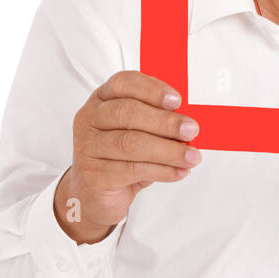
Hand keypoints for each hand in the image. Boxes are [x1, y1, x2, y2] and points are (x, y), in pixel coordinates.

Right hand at [55, 70, 201, 243]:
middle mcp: (90, 119)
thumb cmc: (119, 156)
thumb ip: (158, 122)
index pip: (123, 83)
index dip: (151, 89)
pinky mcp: (93, 174)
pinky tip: (178, 171)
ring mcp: (87, 146)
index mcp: (102, 99)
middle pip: (127, 113)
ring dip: (168, 150)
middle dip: (164, 121)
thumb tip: (188, 123)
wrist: (94, 193)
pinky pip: (132, 170)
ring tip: (190, 156)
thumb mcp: (139, 132)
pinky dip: (161, 170)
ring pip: (130, 143)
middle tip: (191, 130)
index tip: (177, 100)